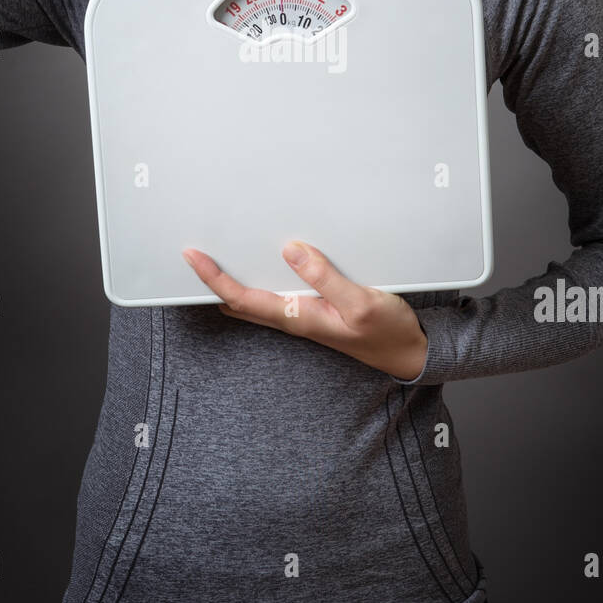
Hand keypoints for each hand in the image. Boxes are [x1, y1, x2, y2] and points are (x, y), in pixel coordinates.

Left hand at [181, 240, 427, 381]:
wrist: (409, 351)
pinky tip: (262, 261)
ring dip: (233, 279)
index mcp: (297, 316)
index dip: (214, 278)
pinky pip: (275, 292)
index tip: (193, 256)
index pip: (242, 298)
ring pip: (254, 298)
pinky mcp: (313, 307)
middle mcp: (293, 316)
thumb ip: (325, 277)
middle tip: (193, 254)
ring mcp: (302, 313)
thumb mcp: (361, 302)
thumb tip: (290, 251)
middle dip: (213, 280)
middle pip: (238, 301)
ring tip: (216, 254)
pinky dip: (258, 277)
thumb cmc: (387, 331)